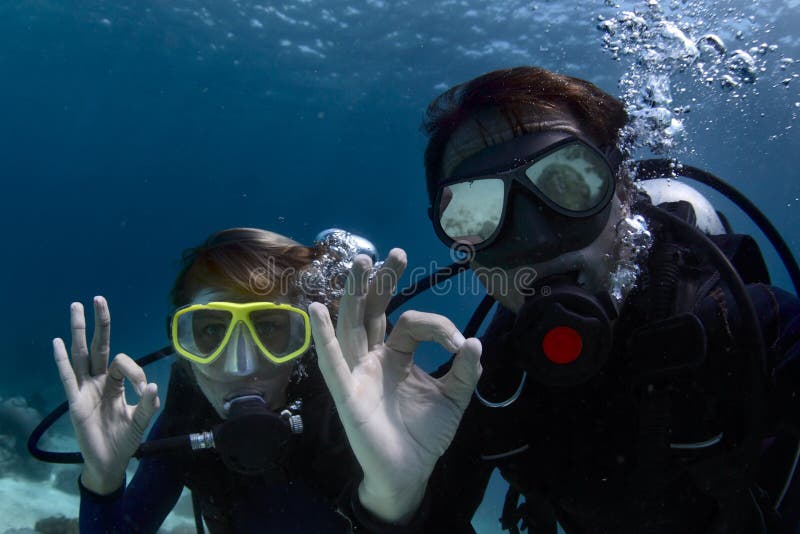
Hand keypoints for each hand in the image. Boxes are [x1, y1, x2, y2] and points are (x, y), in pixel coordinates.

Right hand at [53, 296, 159, 493]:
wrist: (110, 462)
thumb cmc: (124, 439)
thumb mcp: (141, 420)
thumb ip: (148, 404)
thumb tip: (152, 384)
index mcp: (115, 383)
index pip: (122, 362)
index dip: (135, 370)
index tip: (143, 389)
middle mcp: (98, 381)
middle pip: (98, 346)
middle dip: (100, 323)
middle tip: (98, 298)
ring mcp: (85, 390)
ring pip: (81, 355)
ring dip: (79, 332)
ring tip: (75, 307)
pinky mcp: (75, 402)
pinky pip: (68, 378)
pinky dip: (62, 360)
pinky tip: (58, 342)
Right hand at [309, 249, 481, 522]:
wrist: (409, 473)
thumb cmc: (425, 435)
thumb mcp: (454, 399)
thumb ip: (465, 372)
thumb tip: (474, 341)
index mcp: (396, 355)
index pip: (410, 323)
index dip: (436, 326)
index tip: (458, 343)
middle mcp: (373, 358)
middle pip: (372, 311)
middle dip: (381, 282)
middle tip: (394, 254)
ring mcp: (357, 374)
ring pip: (351, 327)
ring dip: (352, 294)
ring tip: (358, 263)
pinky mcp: (347, 394)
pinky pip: (332, 364)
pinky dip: (323, 339)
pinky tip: (317, 311)